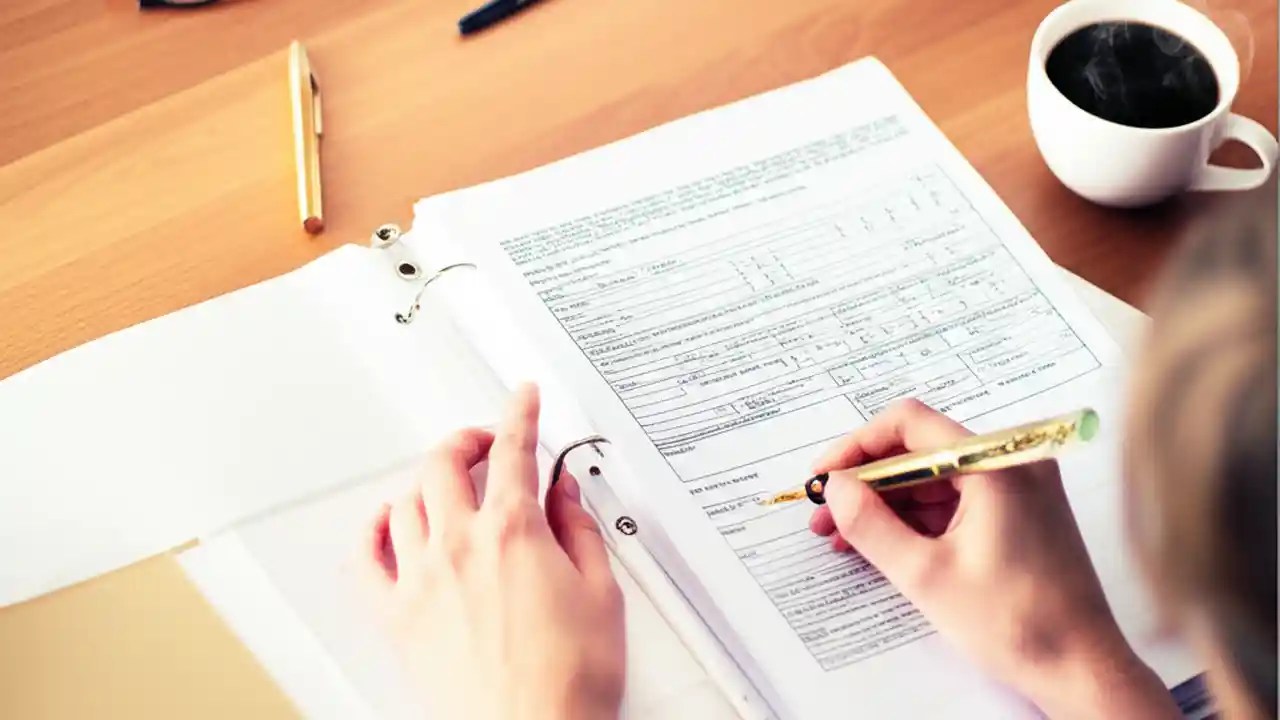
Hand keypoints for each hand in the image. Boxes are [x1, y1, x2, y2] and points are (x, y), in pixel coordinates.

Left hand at [361, 385, 623, 719]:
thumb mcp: (602, 593)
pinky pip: (366, 559)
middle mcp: (460, 545)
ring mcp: (421, 580)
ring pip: (406, 502)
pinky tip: (386, 521)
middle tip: (486, 441)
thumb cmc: (569, 681)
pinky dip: (374, 529)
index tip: (521, 396)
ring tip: (447, 483)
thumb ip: (581, 530)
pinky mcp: (397, 617)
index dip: (519, 413)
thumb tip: (565, 493)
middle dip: (467, 439)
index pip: (512, 450)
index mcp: (514, 532)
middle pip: (444, 463)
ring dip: (428, 481)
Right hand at [810, 399, 1176, 717]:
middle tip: (826, 512)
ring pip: (935, 478)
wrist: (1081, 669)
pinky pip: (956, 500)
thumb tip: (835, 487)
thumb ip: (871, 524)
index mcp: (995, 465)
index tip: (825, 476)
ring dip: (888, 503)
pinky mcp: (1020, 513)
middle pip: (921, 451)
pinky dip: (918, 519)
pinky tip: (884, 542)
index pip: (910, 424)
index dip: (857, 447)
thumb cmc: (1018, 624)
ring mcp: (1019, 488)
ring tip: (845, 534)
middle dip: (867, 482)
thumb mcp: (925, 575)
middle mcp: (1012, 463)